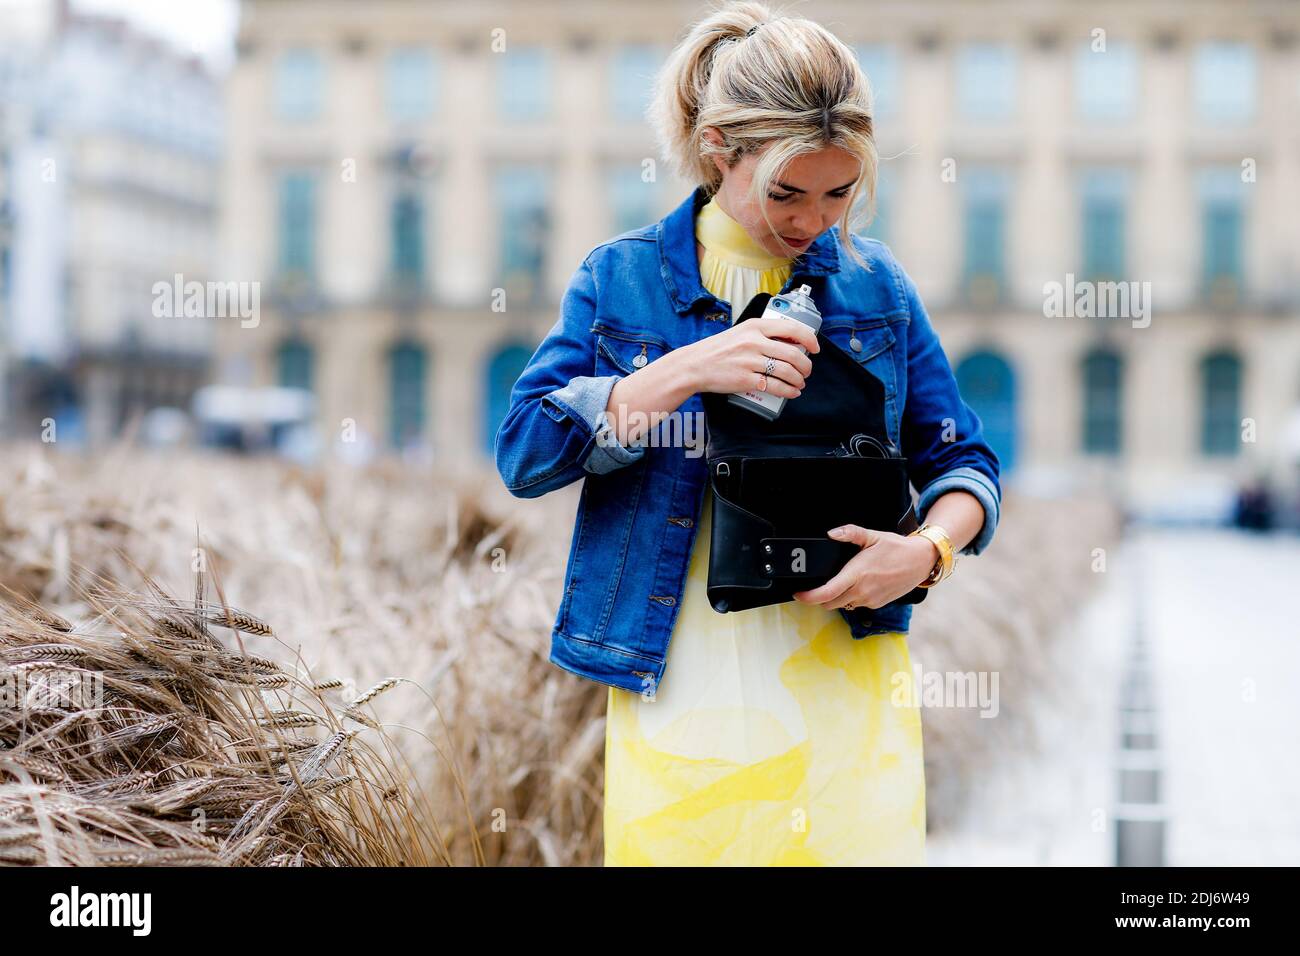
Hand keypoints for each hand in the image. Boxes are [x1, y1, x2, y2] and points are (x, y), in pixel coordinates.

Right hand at [678, 316, 819, 396]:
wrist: (694, 365)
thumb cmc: (718, 349)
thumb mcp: (741, 333)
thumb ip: (763, 334)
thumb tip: (790, 343)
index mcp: (755, 326)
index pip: (792, 329)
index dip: (809, 339)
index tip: (815, 348)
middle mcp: (754, 342)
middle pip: (793, 353)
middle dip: (806, 365)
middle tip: (806, 370)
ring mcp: (750, 361)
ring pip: (787, 371)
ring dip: (799, 379)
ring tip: (799, 382)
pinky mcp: (745, 380)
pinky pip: (775, 386)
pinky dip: (788, 391)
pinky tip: (791, 392)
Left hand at [792, 525, 937, 610]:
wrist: (921, 561)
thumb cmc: (897, 548)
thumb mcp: (872, 536)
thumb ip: (850, 533)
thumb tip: (831, 533)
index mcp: (857, 574)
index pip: (826, 593)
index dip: (808, 597)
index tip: (798, 594)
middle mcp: (862, 591)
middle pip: (830, 603)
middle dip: (819, 597)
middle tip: (815, 586)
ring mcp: (870, 600)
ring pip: (843, 605)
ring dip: (835, 598)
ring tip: (836, 582)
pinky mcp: (877, 604)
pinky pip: (856, 604)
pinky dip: (851, 597)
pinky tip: (856, 584)